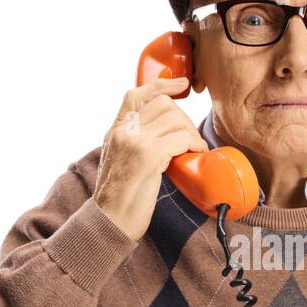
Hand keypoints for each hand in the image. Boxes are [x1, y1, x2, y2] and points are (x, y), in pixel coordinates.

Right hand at [95, 76, 208, 241]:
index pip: (137, 95)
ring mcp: (135, 142)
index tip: (181, 85)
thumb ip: (133, 141)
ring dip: (191, 133)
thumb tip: (161, 132)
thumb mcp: (119, 160)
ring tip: (193, 149)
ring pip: (175, 119)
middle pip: (163, 104)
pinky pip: (181, 138)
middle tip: (190, 139)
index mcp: (115, 131)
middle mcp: (123, 132)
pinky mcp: (149, 156)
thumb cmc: (120, 198)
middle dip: (184, 118)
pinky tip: (196, 154)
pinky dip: (194, 144)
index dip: (162, 85)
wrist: (110, 221)